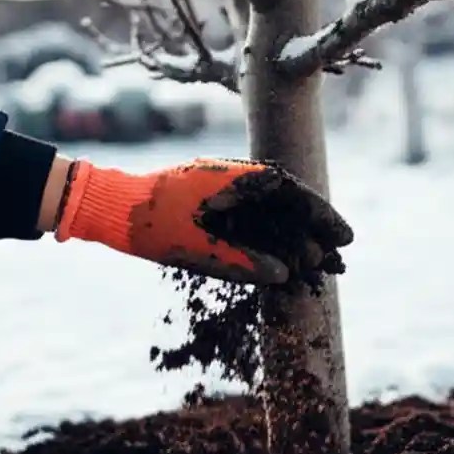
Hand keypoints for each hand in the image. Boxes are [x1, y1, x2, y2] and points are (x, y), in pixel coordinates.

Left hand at [54, 157, 352, 284]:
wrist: (109, 210)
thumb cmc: (149, 222)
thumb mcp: (196, 247)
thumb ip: (241, 262)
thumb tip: (284, 276)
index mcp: (235, 177)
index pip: (292, 192)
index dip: (322, 215)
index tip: (344, 236)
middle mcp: (235, 183)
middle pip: (287, 205)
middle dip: (314, 233)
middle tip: (339, 260)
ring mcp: (224, 197)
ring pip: (272, 218)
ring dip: (295, 242)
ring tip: (319, 267)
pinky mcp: (213, 213)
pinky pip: (252, 227)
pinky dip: (271, 245)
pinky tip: (286, 267)